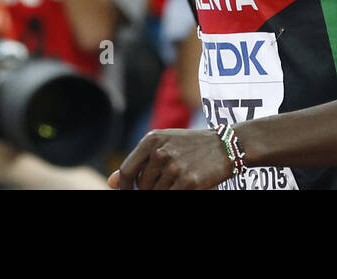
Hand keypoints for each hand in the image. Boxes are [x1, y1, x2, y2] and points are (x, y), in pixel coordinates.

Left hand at [110, 128, 231, 189]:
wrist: (225, 146)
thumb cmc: (190, 146)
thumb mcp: (163, 145)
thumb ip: (137, 162)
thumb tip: (111, 182)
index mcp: (152, 139)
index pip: (127, 171)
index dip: (125, 187)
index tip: (128, 192)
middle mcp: (161, 152)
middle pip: (142, 186)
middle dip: (150, 189)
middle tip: (167, 180)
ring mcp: (175, 167)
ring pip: (156, 193)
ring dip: (165, 191)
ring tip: (179, 179)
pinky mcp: (189, 182)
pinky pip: (171, 196)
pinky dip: (176, 192)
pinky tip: (185, 185)